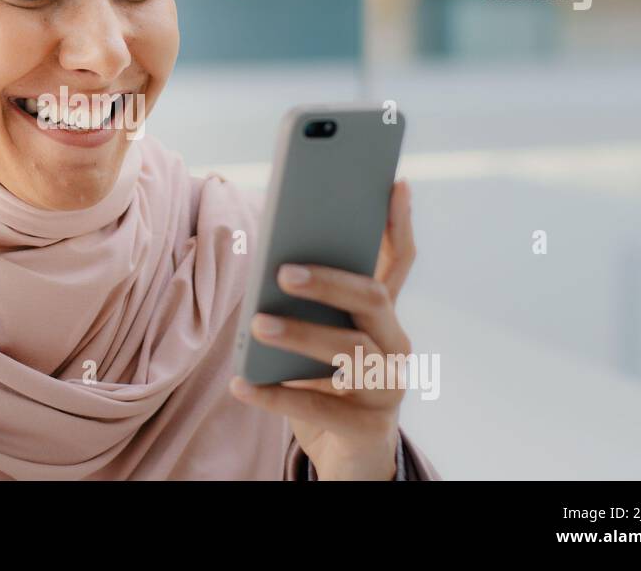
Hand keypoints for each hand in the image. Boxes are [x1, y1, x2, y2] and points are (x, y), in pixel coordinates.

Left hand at [229, 179, 416, 479]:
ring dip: (300, 334)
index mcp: (383, 317)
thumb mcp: (318, 337)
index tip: (393, 182)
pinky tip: (240, 383)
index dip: (398, 223)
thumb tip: (271, 261)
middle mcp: (394, 346)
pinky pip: (320, 408)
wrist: (347, 457)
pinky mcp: (367, 427)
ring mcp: (387, 388)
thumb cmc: (323, 383)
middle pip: (374, 300)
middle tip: (283, 271)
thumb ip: (309, 302)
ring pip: (348, 352)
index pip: (399, 261)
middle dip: (330, 281)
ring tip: (257, 323)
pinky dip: (276, 395)